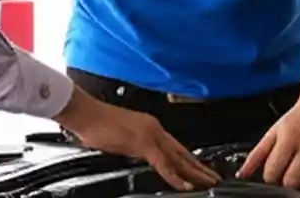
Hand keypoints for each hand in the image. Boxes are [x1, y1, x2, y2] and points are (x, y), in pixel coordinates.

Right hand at [54, 87, 220, 191]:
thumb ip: (134, 145)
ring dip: (195, 172)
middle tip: (213, 176)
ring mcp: (150, 134)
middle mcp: (154, 127)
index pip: (174, 145)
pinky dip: (175, 177)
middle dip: (198, 166)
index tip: (198, 167)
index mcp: (150, 125)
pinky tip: (186, 185)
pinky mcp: (143, 143)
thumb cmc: (96, 122)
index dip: (188, 158)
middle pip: (182, 151)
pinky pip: (164, 164)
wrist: (86, 113)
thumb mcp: (120, 137)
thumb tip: (138, 154)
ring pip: (178, 158)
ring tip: (208, 182)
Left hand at [237, 94, 299, 192]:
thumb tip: (242, 173)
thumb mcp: (274, 131)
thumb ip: (257, 153)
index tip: (273, 176)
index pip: (273, 171)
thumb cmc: (299, 117)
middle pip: (293, 180)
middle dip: (288, 185)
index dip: (270, 178)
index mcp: (287, 139)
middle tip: (289, 179)